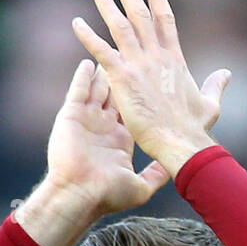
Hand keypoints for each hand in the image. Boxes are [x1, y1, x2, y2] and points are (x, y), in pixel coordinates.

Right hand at [45, 56, 170, 213]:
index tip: (153, 78)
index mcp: (121, 139)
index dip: (141, 95)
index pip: (133, 110)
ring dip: (105, 68)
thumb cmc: (108, 194)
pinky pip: (78, 89)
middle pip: (116, 94)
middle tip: (135, 54)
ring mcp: (87, 120)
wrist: (79, 196)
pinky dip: (84, 75)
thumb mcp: (140, 186)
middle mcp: (104, 127)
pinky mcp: (71, 116)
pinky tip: (90, 59)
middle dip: (125, 74)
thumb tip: (175, 169)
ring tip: (115, 49)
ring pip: (98, 88)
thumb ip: (157, 175)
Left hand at [72, 0, 231, 177]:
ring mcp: (140, 65)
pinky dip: (88, 37)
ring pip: (121, 26)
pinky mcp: (124, 79)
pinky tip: (76, 22)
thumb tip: (226, 73)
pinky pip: (102, 52)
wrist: (181, 143)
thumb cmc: (195, 130)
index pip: (165, 20)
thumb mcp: (209, 103)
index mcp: (175, 60)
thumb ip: (215, 85)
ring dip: (108, 5)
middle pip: (141, 15)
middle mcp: (157, 56)